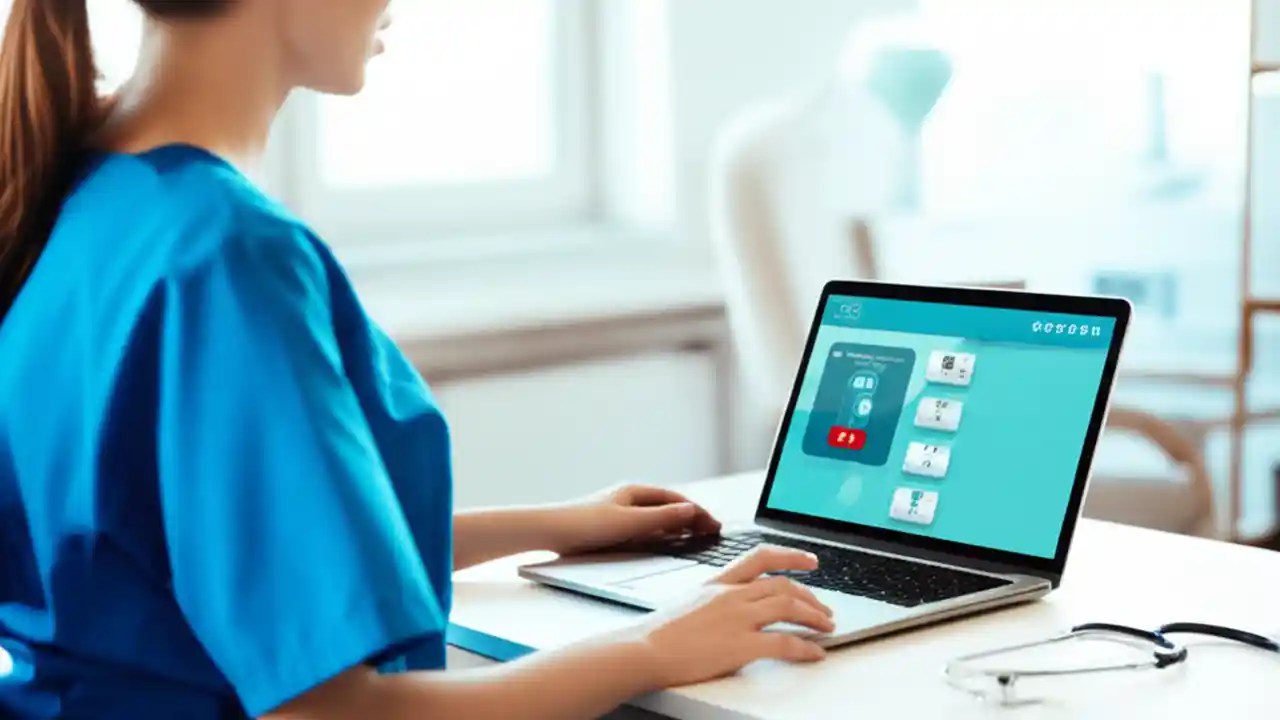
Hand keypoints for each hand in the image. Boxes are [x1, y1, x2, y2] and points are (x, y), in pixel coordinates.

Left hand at [545, 484, 721, 554]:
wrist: (550, 531)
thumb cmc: (585, 523)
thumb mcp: (630, 522)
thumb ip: (662, 518)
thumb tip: (692, 511)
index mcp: (635, 492)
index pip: (676, 500)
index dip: (697, 512)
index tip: (714, 525)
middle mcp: (629, 500)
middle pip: (668, 508)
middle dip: (691, 519)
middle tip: (711, 532)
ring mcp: (621, 513)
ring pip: (657, 519)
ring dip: (677, 527)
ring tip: (696, 538)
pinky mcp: (612, 528)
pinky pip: (644, 530)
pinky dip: (661, 535)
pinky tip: (665, 545)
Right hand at [624, 546, 834, 687]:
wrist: (642, 650)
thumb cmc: (657, 633)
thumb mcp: (688, 603)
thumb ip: (714, 602)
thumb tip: (733, 611)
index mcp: (718, 583)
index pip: (761, 558)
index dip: (791, 556)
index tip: (809, 562)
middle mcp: (731, 595)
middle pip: (783, 585)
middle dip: (811, 597)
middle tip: (825, 609)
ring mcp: (736, 618)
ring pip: (789, 608)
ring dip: (814, 618)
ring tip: (827, 628)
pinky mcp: (740, 645)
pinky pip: (784, 643)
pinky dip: (806, 648)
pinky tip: (815, 653)